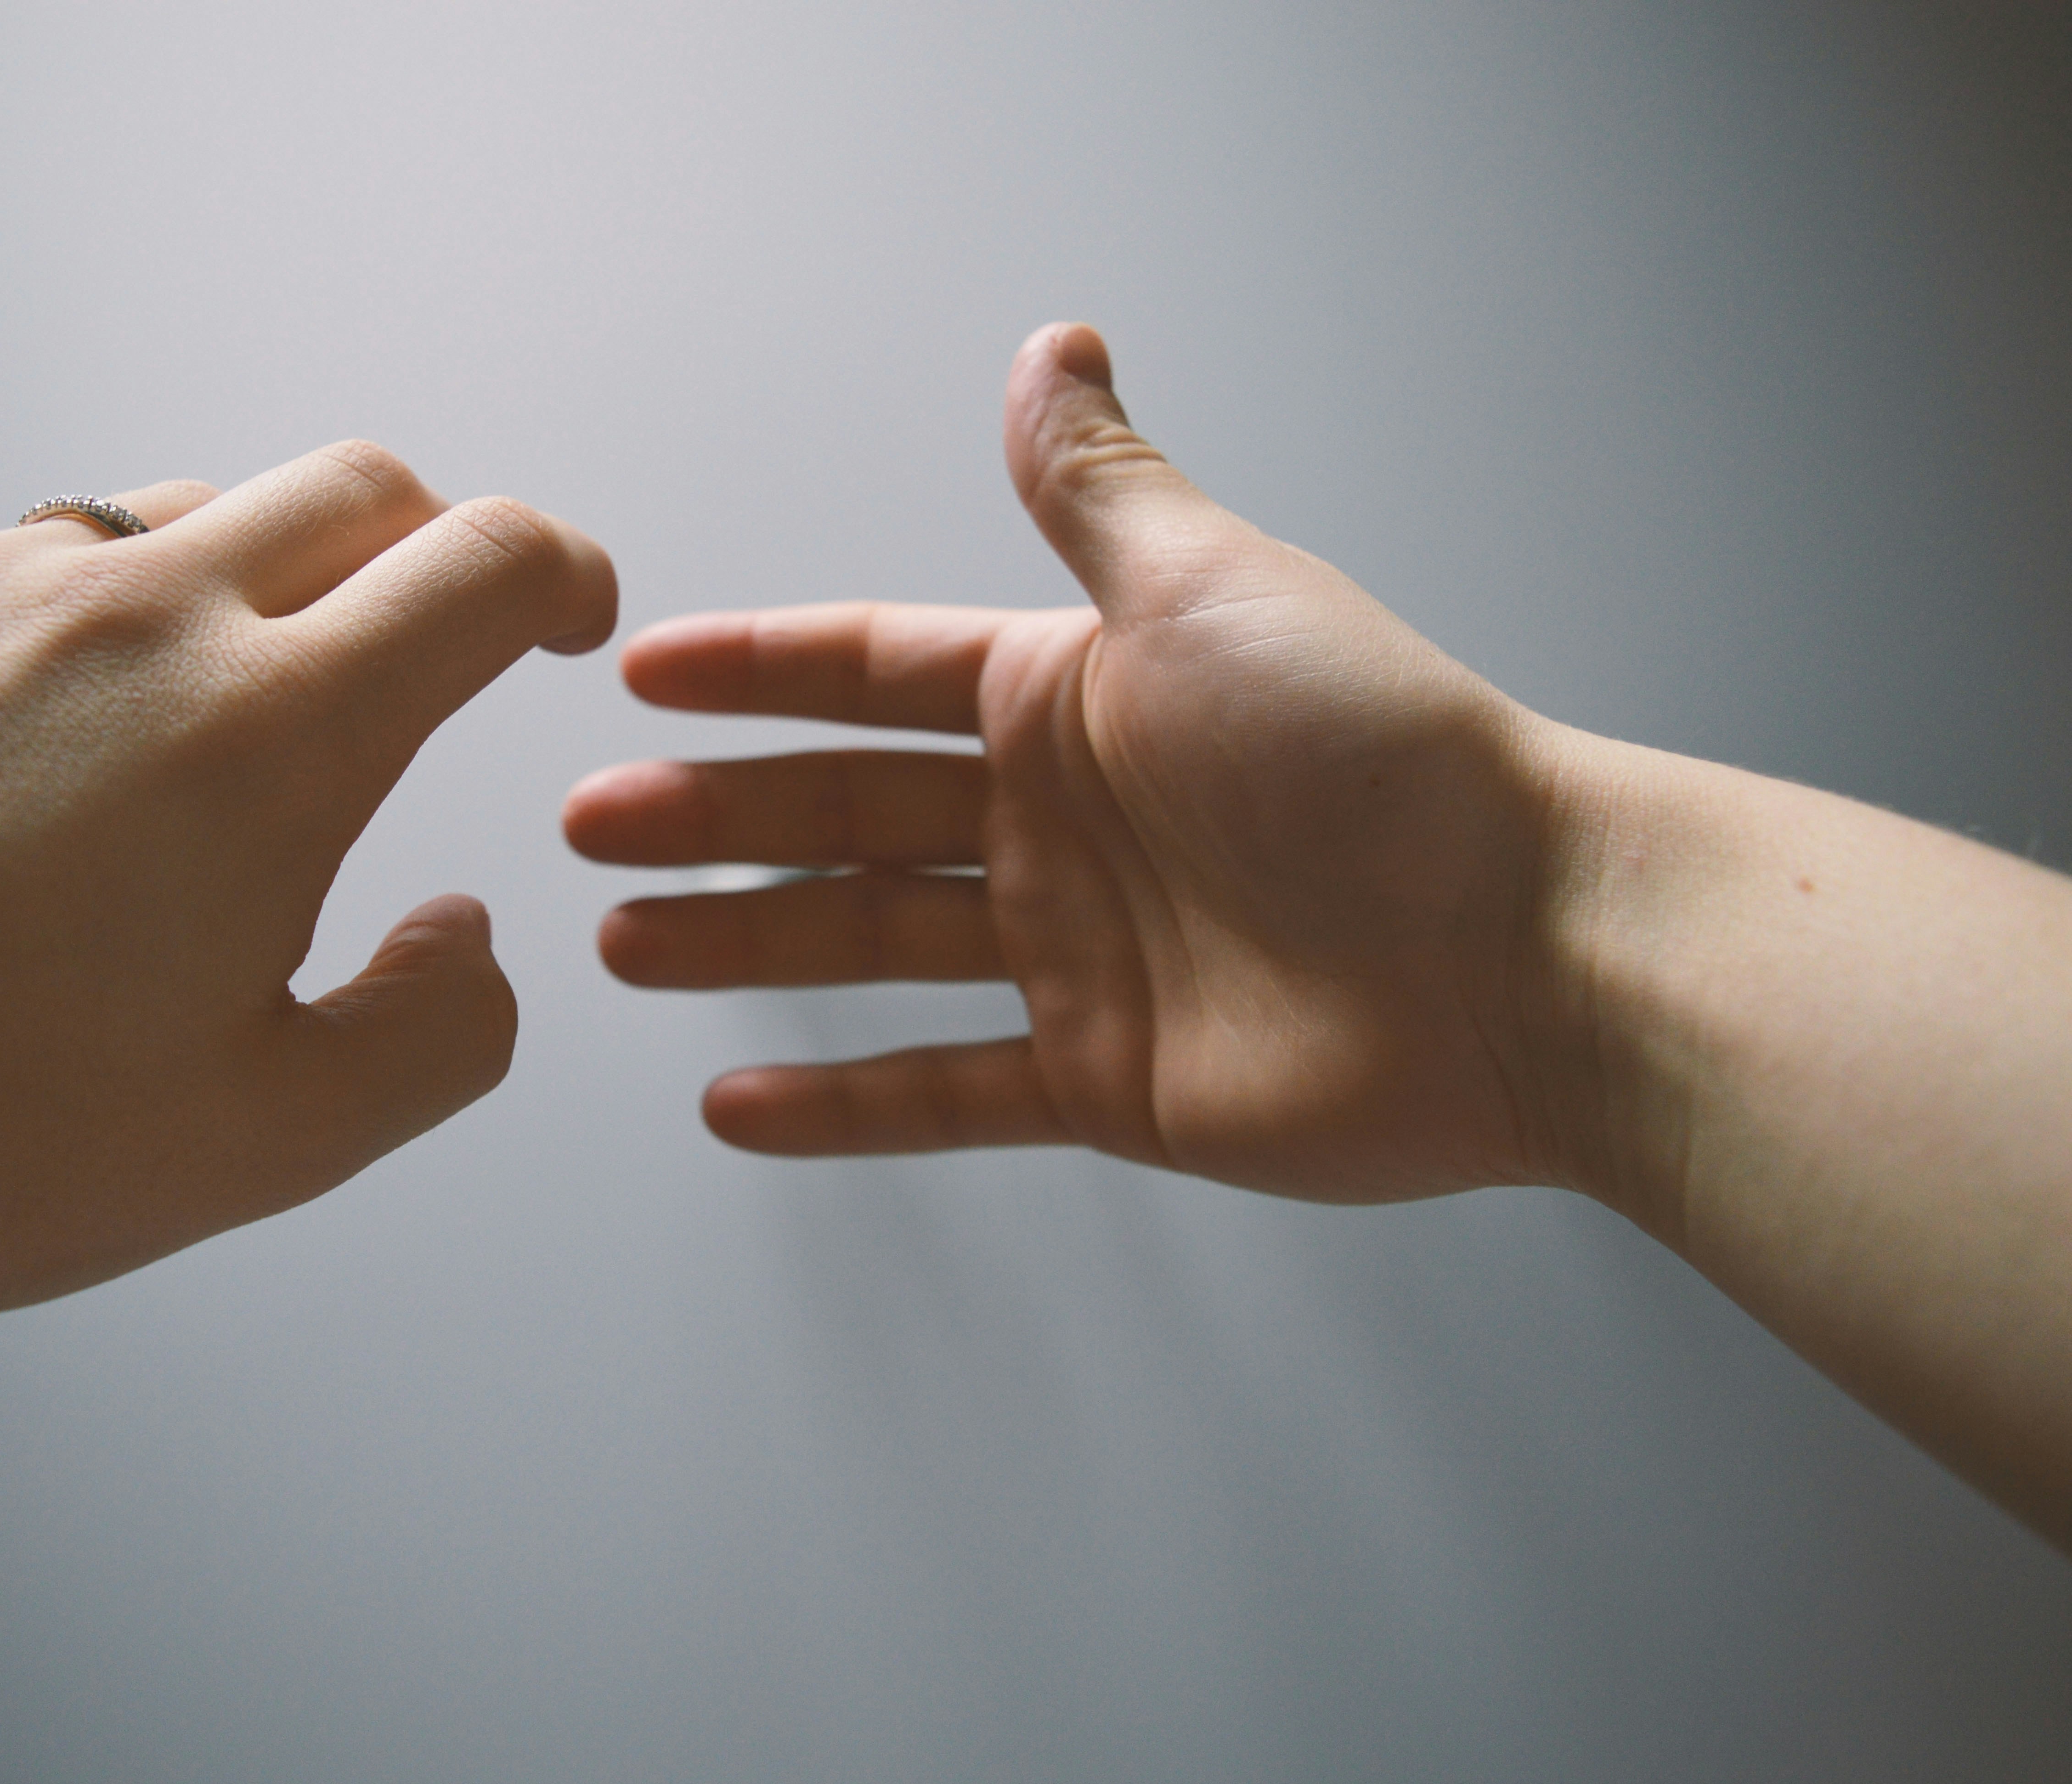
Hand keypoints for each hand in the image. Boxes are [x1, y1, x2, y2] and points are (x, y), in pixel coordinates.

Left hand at [0, 445, 616, 1330]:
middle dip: (420, 552)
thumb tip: (467, 940)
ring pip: (163, 516)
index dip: (556, 572)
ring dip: (228, 591)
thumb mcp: (266, 1142)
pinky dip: (46, 635)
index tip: (558, 610)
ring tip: (180, 741)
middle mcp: (129, 614)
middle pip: (348, 488)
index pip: (483, 559)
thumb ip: (435, 1033)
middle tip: (410, 649)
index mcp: (269, 736)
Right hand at [565, 324, 1582, 1201]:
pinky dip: (841, 1104)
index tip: (643, 674)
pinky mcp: (1105, 1077)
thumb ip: (1099, 492)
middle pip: (843, 814)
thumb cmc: (1383, 757)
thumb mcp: (1212, 591)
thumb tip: (1052, 348)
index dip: (757, 673)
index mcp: (1073, 699)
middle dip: (713, 817)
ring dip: (744, 945)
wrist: (1521, 952)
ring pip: (868, 947)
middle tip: (593, 826)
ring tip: (623, 948)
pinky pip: (944, 1090)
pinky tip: (738, 1102)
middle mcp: (1063, 822)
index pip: (873, 676)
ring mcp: (1077, 954)